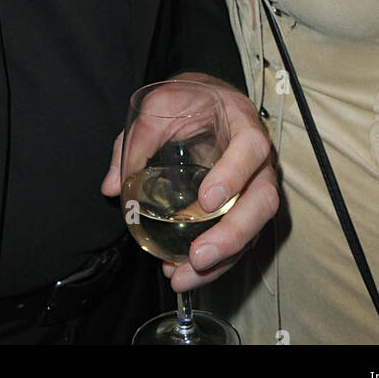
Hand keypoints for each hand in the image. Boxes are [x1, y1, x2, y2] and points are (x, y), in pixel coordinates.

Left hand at [102, 72, 278, 290]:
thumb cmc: (188, 101)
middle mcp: (259, 160)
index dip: (234, 176)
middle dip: (233, 234)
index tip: (206, 201)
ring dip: (222, 259)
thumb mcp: (160, 103)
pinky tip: (182, 273)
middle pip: (263, 201)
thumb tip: (115, 187)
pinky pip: (239, 240)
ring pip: (255, 229)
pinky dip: (215, 263)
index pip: (251, 149)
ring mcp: (256, 187)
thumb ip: (138, 137)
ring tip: (183, 276)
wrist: (208, 102)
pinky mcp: (245, 209)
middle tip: (198, 256)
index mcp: (242, 124)